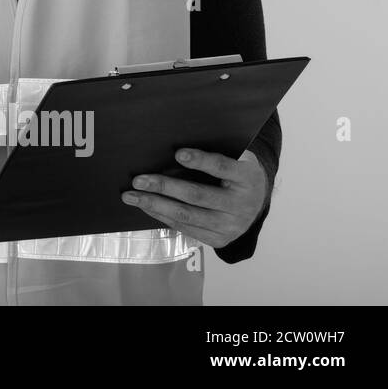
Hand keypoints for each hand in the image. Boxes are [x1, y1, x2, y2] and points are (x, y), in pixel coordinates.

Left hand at [120, 148, 267, 248]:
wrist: (256, 202)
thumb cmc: (235, 173)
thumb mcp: (234, 158)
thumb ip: (212, 153)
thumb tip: (171, 149)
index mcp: (247, 178)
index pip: (222, 167)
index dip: (200, 160)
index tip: (177, 153)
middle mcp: (242, 205)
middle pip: (197, 195)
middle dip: (164, 187)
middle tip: (138, 180)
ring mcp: (231, 226)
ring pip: (187, 215)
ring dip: (155, 205)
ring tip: (131, 196)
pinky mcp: (219, 239)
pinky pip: (185, 227)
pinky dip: (162, 216)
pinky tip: (146, 207)